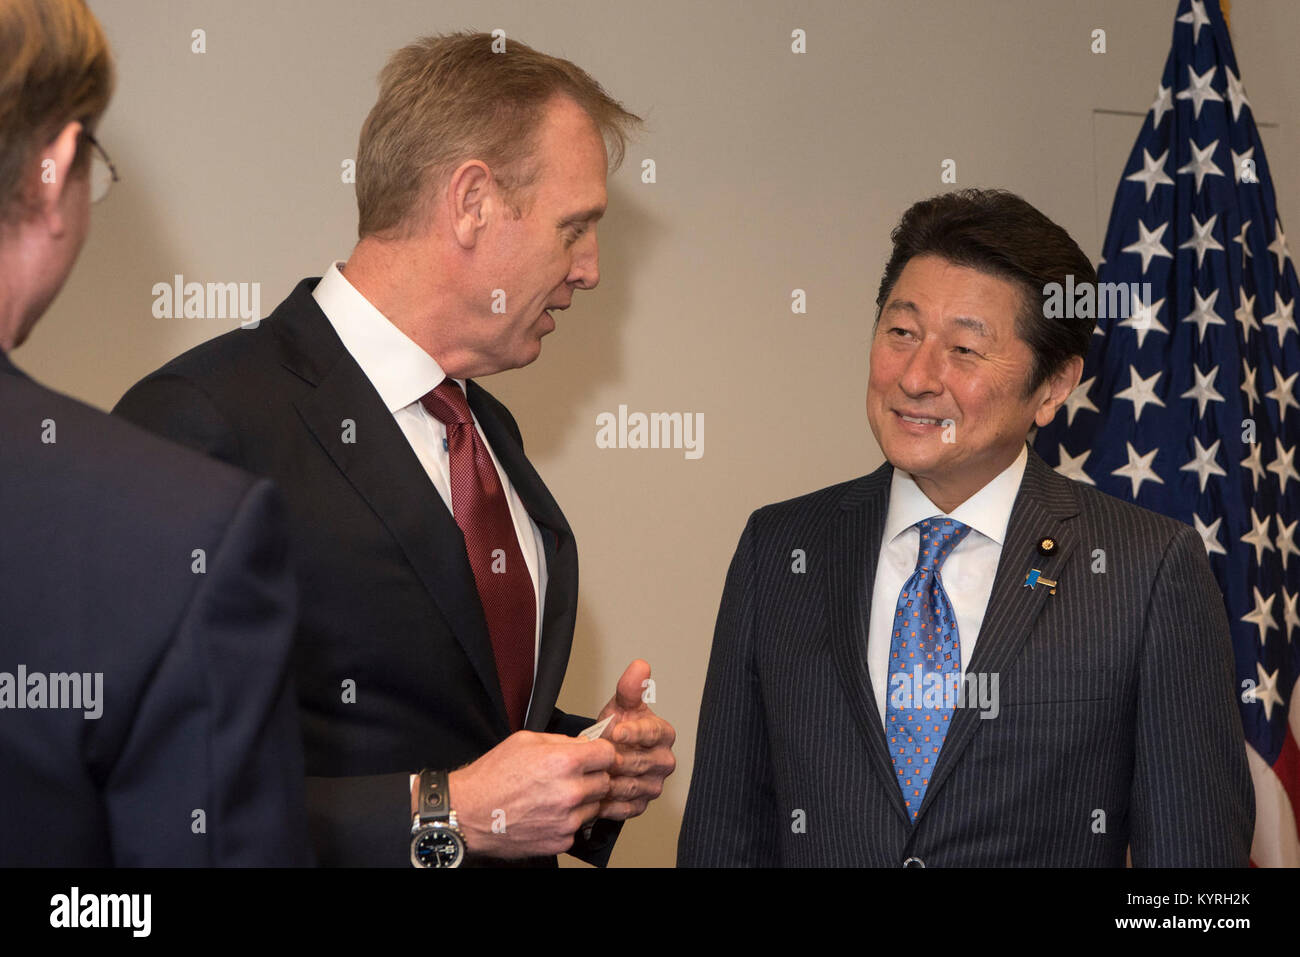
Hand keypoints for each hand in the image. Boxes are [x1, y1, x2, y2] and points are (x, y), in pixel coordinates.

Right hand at [445, 730, 614, 857]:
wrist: (469, 813)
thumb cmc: (492, 777)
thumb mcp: (525, 741)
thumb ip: (561, 741)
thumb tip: (583, 744)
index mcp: (564, 762)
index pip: (608, 754)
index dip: (602, 753)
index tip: (596, 756)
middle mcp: (570, 792)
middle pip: (606, 781)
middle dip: (593, 776)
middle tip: (573, 776)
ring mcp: (567, 819)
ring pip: (595, 806)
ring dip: (583, 800)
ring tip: (556, 795)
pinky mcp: (561, 840)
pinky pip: (579, 826)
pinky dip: (569, 820)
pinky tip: (548, 812)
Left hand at [592, 659, 675, 820]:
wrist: (607, 753)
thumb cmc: (617, 726)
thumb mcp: (620, 705)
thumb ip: (630, 688)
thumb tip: (640, 665)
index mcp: (663, 734)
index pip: (653, 733)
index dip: (634, 732)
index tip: (615, 731)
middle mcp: (664, 761)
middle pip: (640, 762)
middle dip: (615, 758)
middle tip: (595, 755)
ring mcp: (654, 785)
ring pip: (631, 786)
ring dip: (609, 780)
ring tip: (591, 772)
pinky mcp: (642, 804)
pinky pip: (625, 807)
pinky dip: (608, 801)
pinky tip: (594, 793)